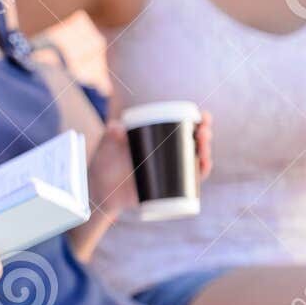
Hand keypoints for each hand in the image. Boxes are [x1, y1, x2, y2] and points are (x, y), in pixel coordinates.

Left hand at [90, 113, 212, 217]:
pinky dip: (199, 174)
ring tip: (204, 148)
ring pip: (194, 161)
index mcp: (157, 139)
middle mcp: (166, 154)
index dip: (197, 121)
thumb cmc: (104, 163)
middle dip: (204, 135)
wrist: (100, 189)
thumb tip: (117, 127)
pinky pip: (189, 182)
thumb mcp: (106, 146)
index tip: (204, 115)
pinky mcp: (167, 188)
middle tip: (204, 132)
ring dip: (205, 153)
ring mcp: (168, 171)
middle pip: (193, 143)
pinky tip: (204, 166)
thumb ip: (110, 135)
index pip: (182, 127)